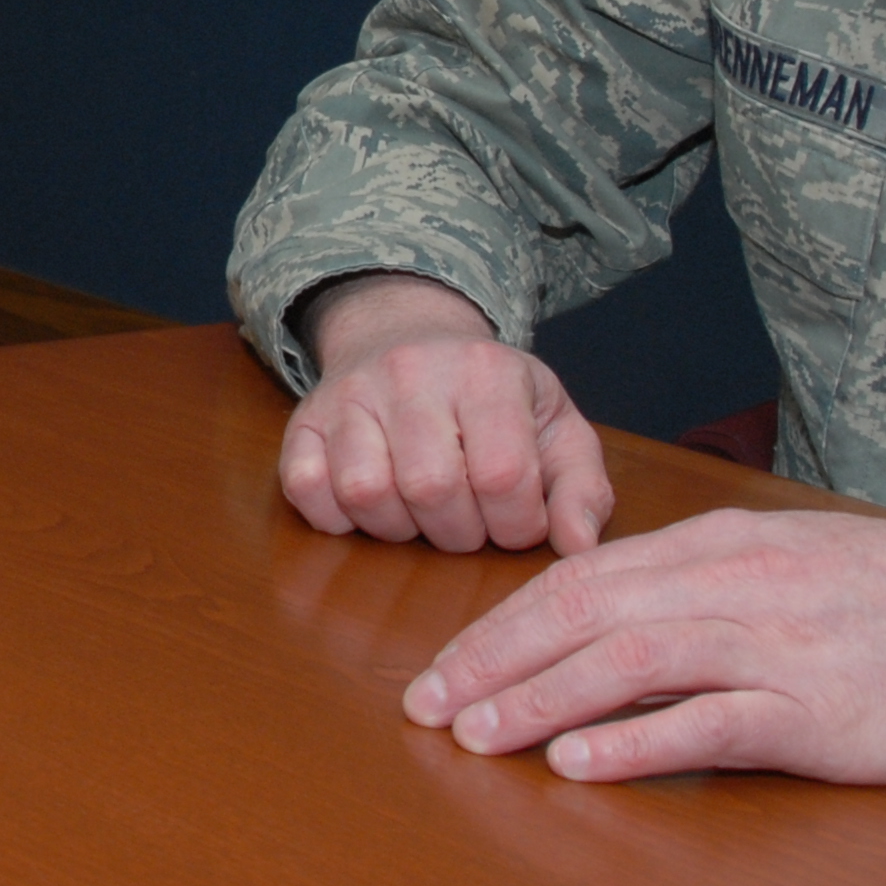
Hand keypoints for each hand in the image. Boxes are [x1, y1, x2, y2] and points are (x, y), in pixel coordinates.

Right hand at [281, 272, 612, 554]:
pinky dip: (337, 518)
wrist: (411, 339)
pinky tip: (373, 507)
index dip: (516, 524)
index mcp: (486, 370)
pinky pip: (305, 489)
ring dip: (400, 530)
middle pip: (431, 488)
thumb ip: (582, 489)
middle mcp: (411, 371)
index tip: (517, 520)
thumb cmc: (493, 399)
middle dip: (460, 533)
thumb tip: (578, 546)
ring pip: (366, 492)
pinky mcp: (303, 421)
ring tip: (422, 513)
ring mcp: (349, 393)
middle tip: (469, 521)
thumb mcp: (556, 429)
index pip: (503, 475)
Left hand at [401, 508, 885, 784]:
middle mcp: (736, 584)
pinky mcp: (820, 710)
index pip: (581, 577)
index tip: (443, 668)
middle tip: (425, 709)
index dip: (502, 624)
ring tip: (474, 736)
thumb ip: (706, 584)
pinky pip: (710, 721)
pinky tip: (579, 763)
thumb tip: (613, 615)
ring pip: (630, 659)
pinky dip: (636, 741)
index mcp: (723, 546)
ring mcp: (778, 646)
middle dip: (493, 660)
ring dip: (539, 698)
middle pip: (584, 612)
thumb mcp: (792, 563)